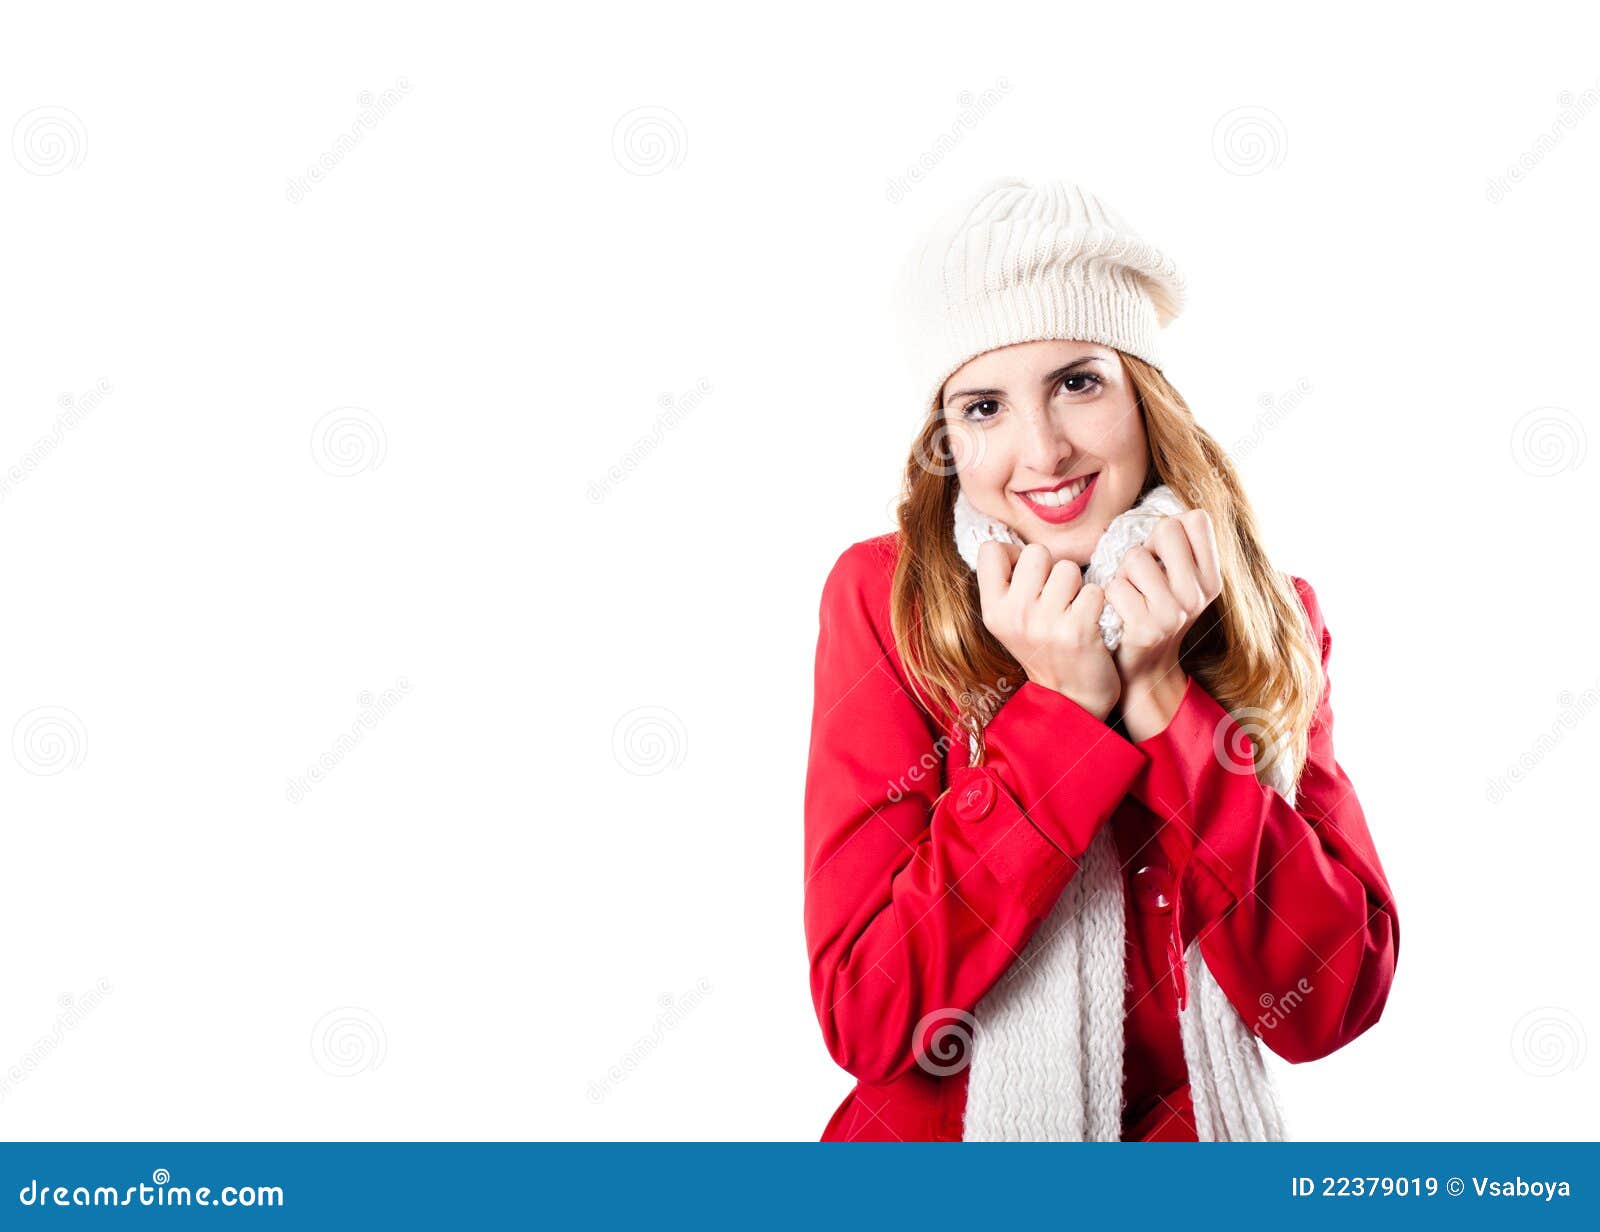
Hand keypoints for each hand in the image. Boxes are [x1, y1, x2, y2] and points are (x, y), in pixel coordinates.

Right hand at [976, 540, 1120, 720]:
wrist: (1071, 699)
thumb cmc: (1044, 649)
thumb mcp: (1011, 620)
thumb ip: (1007, 583)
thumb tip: (1012, 541)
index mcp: (992, 610)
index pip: (992, 549)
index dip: (1014, 554)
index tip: (1027, 576)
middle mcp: (1014, 615)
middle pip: (1037, 552)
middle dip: (1052, 568)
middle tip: (1056, 598)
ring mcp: (1045, 623)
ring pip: (1068, 568)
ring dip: (1077, 586)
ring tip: (1073, 611)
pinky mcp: (1077, 630)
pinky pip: (1093, 589)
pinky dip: (1098, 603)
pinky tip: (1090, 623)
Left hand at [1104, 509, 1221, 738]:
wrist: (1144, 670)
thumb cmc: (1153, 612)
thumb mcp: (1179, 582)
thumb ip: (1179, 548)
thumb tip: (1165, 514)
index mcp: (1211, 578)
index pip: (1196, 519)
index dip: (1171, 528)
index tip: (1164, 554)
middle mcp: (1198, 594)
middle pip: (1166, 529)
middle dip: (1145, 546)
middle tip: (1142, 575)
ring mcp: (1174, 613)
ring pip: (1135, 557)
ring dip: (1123, 572)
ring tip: (1131, 594)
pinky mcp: (1146, 628)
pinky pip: (1116, 585)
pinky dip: (1110, 595)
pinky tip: (1120, 612)